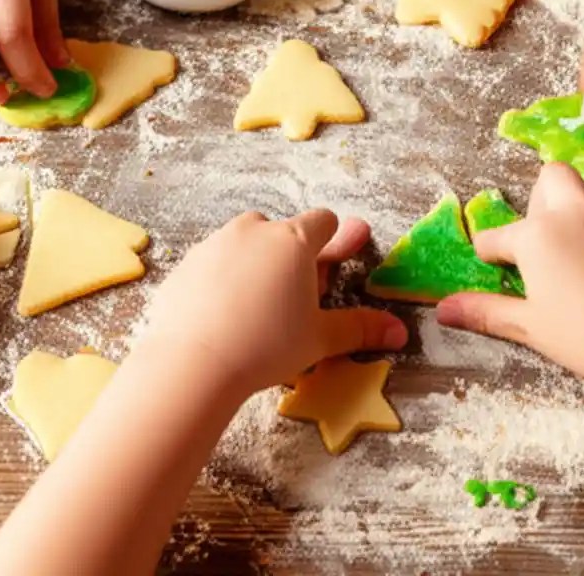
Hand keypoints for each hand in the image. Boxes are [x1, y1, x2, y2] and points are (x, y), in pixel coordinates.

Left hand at [142, 210, 407, 394]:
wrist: (191, 361)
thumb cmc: (267, 345)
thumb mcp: (320, 339)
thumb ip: (359, 329)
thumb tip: (399, 331)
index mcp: (293, 240)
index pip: (323, 221)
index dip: (333, 239)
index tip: (334, 258)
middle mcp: (253, 231)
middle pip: (281, 232)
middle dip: (291, 256)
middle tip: (297, 294)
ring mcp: (214, 243)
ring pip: (244, 245)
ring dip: (255, 266)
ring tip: (257, 309)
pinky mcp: (184, 264)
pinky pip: (212, 265)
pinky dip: (221, 281)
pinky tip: (222, 315)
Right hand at [436, 164, 583, 396]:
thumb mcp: (530, 327)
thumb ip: (485, 311)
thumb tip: (442, 309)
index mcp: (536, 237)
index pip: (496, 238)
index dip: (490, 255)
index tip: (495, 269)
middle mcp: (572, 214)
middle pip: (545, 182)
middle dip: (534, 205)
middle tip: (538, 243)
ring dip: (573, 196)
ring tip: (572, 231)